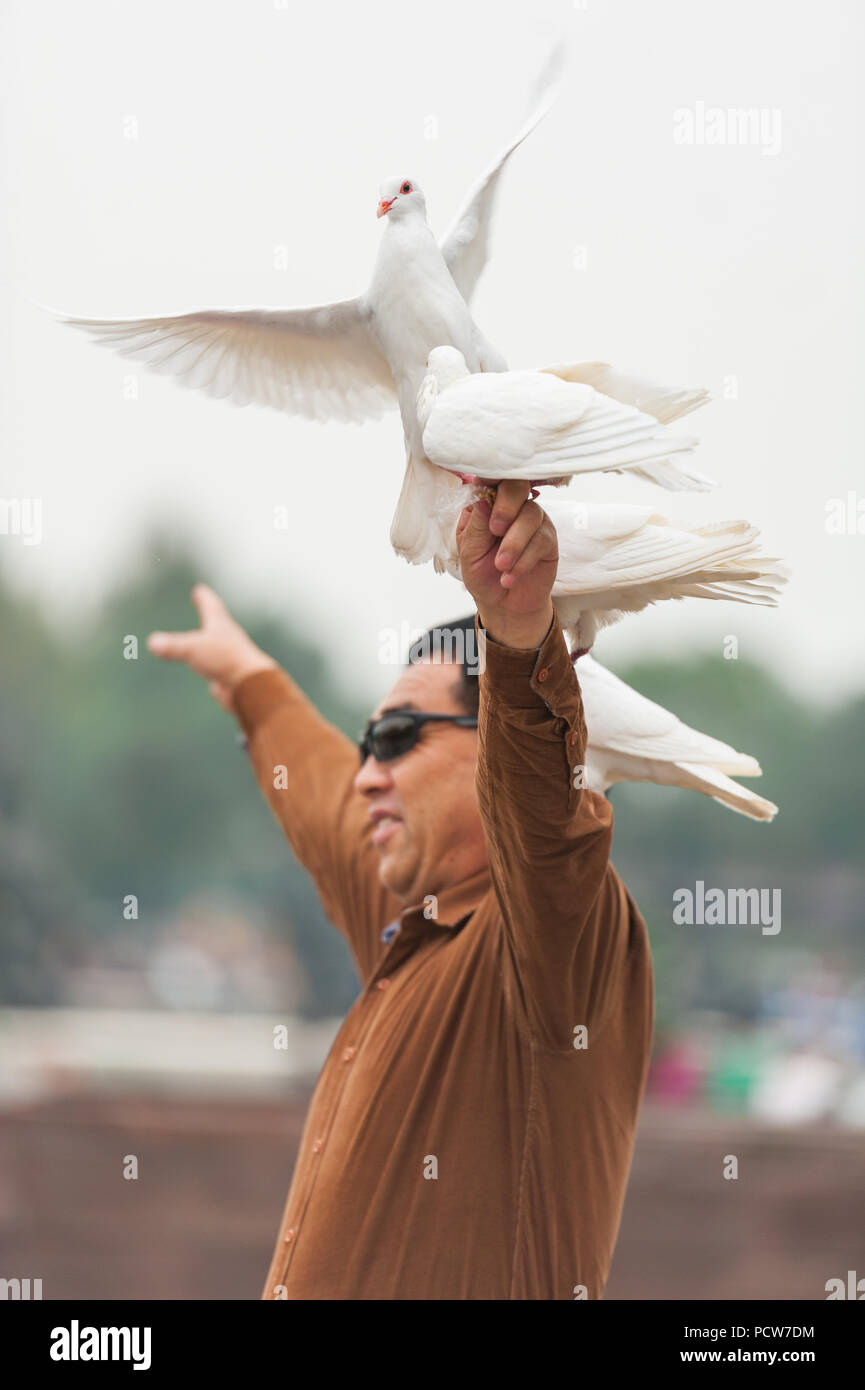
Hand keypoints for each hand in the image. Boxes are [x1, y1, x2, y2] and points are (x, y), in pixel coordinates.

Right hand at [147, 584, 276, 710]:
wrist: (250, 686)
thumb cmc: (224, 660)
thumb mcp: (193, 649)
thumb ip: (172, 646)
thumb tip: (152, 643)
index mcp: (221, 625)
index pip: (211, 606)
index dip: (204, 598)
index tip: (201, 589)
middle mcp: (228, 638)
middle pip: (218, 622)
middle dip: (210, 613)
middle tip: (207, 605)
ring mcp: (230, 657)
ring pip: (218, 645)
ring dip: (211, 640)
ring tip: (207, 638)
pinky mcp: (229, 675)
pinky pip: (217, 667)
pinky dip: (211, 665)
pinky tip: (208, 670)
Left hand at [456, 481, 556, 649]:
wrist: (503, 605)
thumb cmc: (483, 574)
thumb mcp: (469, 551)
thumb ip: (476, 525)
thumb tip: (483, 498)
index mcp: (487, 503)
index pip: (490, 478)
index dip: (490, 477)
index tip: (486, 489)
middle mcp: (512, 506)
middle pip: (516, 485)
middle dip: (506, 504)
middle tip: (495, 529)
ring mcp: (532, 521)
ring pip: (531, 514)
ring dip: (514, 543)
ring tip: (500, 566)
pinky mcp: (548, 540)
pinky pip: (541, 540)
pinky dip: (524, 560)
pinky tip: (510, 576)